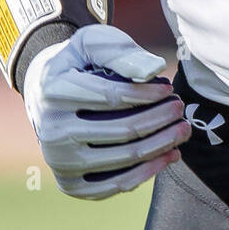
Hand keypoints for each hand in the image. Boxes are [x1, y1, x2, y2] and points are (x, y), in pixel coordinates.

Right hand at [23, 25, 191, 199]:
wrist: (46, 92)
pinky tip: (168, 156)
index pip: (111, 97)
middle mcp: (52, 131)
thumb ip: (121, 52)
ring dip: (160, 146)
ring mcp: (59, 161)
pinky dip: (145, 173)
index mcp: (55, 92)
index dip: (147, 94)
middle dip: (160, 120)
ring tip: (182, 130)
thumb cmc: (79, 62)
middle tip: (181, 109)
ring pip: (122, 160)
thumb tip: (154, 70)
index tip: (169, 90)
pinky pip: (113, 186)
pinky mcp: (69, 184)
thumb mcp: (93, 43)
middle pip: (121, 132)